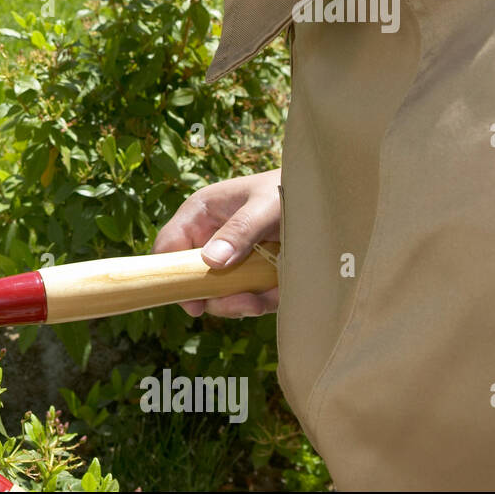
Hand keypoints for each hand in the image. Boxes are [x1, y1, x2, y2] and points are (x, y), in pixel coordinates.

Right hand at [152, 169, 280, 317]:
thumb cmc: (290, 188)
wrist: (326, 198)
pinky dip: (261, 300)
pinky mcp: (251, 271)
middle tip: (244, 305)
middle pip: (193, 278)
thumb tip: (211, 261)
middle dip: (216, 297)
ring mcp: (230, 257)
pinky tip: (277, 293)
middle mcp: (210, 237)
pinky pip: (247, 294)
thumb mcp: (265, 206)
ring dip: (240, 303)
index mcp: (200, 214)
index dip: (171, 276)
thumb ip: (239, 230)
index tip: (193, 305)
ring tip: (262, 302)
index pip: (168, 247)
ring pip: (219, 292)